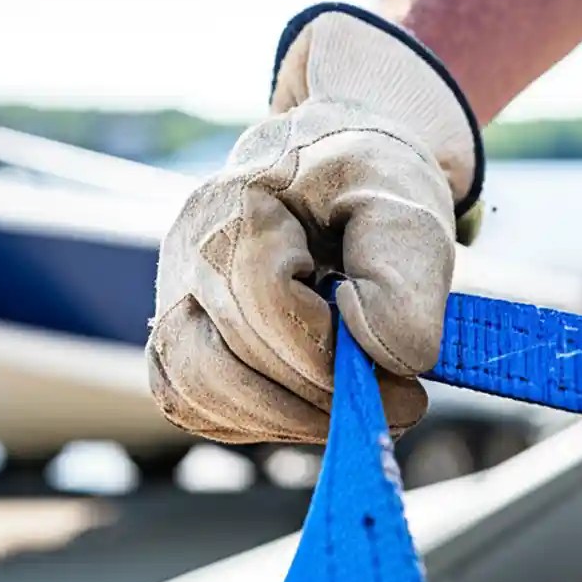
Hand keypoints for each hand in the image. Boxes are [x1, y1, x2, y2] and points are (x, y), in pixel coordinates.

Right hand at [146, 4, 481, 443]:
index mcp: (238, 206)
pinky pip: (190, 400)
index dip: (333, 362)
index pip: (264, 306)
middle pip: (219, 361)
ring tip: (353, 411)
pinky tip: (311, 406)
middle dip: (315, 403)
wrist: (337, 159)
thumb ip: (405, 277)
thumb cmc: (371, 183)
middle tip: (394, 409)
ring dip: (281, 421)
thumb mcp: (409, 207)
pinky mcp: (177, 331)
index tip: (408, 389)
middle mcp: (188, 251)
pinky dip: (253, 421)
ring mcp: (173, 292)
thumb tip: (387, 357)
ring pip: (192, 390)